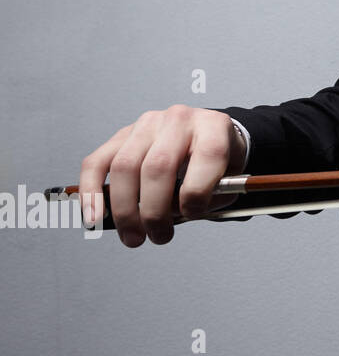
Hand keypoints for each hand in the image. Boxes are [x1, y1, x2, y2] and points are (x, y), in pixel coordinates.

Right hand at [79, 106, 243, 246]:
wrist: (204, 137)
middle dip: (154, 212)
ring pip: (124, 167)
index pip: (208, 155)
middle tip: (159, 236)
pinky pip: (96, 162)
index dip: (198, 191)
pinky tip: (95, 217)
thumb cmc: (216, 163)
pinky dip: (92, 192)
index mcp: (214, 127)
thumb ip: (209, 197)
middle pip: (158, 166)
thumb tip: (170, 213)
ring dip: (125, 210)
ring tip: (133, 236)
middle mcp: (179, 119)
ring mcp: (147, 124)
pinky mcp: (121, 135)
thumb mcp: (229, 178)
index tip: (193, 213)